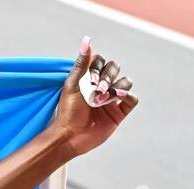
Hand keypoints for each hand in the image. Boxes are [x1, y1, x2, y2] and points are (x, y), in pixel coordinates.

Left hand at [52, 36, 137, 157]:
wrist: (69, 136)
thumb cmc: (67, 111)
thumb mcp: (72, 84)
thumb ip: (81, 63)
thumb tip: (87, 40)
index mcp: (89, 79)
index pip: (101, 62)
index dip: (98, 67)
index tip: (89, 79)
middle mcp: (102, 87)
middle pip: (115, 69)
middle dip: (107, 77)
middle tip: (96, 90)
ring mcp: (112, 99)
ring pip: (125, 82)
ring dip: (115, 87)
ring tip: (101, 99)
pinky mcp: (119, 112)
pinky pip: (133, 99)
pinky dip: (128, 95)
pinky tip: (118, 96)